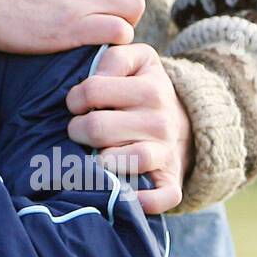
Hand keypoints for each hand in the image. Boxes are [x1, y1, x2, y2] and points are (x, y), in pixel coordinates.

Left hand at [65, 43, 191, 212]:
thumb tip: (97, 74)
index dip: (75, 98)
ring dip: (96, 159)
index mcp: (152, 87)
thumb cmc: (143, 89)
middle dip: (77, 129)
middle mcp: (161, 121)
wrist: (181, 123)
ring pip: (120, 160)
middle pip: (96, 127)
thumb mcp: (136, 60)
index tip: (78, 103)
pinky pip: (158, 198)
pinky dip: (141, 201)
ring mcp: (166, 153)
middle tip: (79, 129)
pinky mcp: (171, 182)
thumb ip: (115, 56)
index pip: (90, 91)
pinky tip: (123, 195)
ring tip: (93, 151)